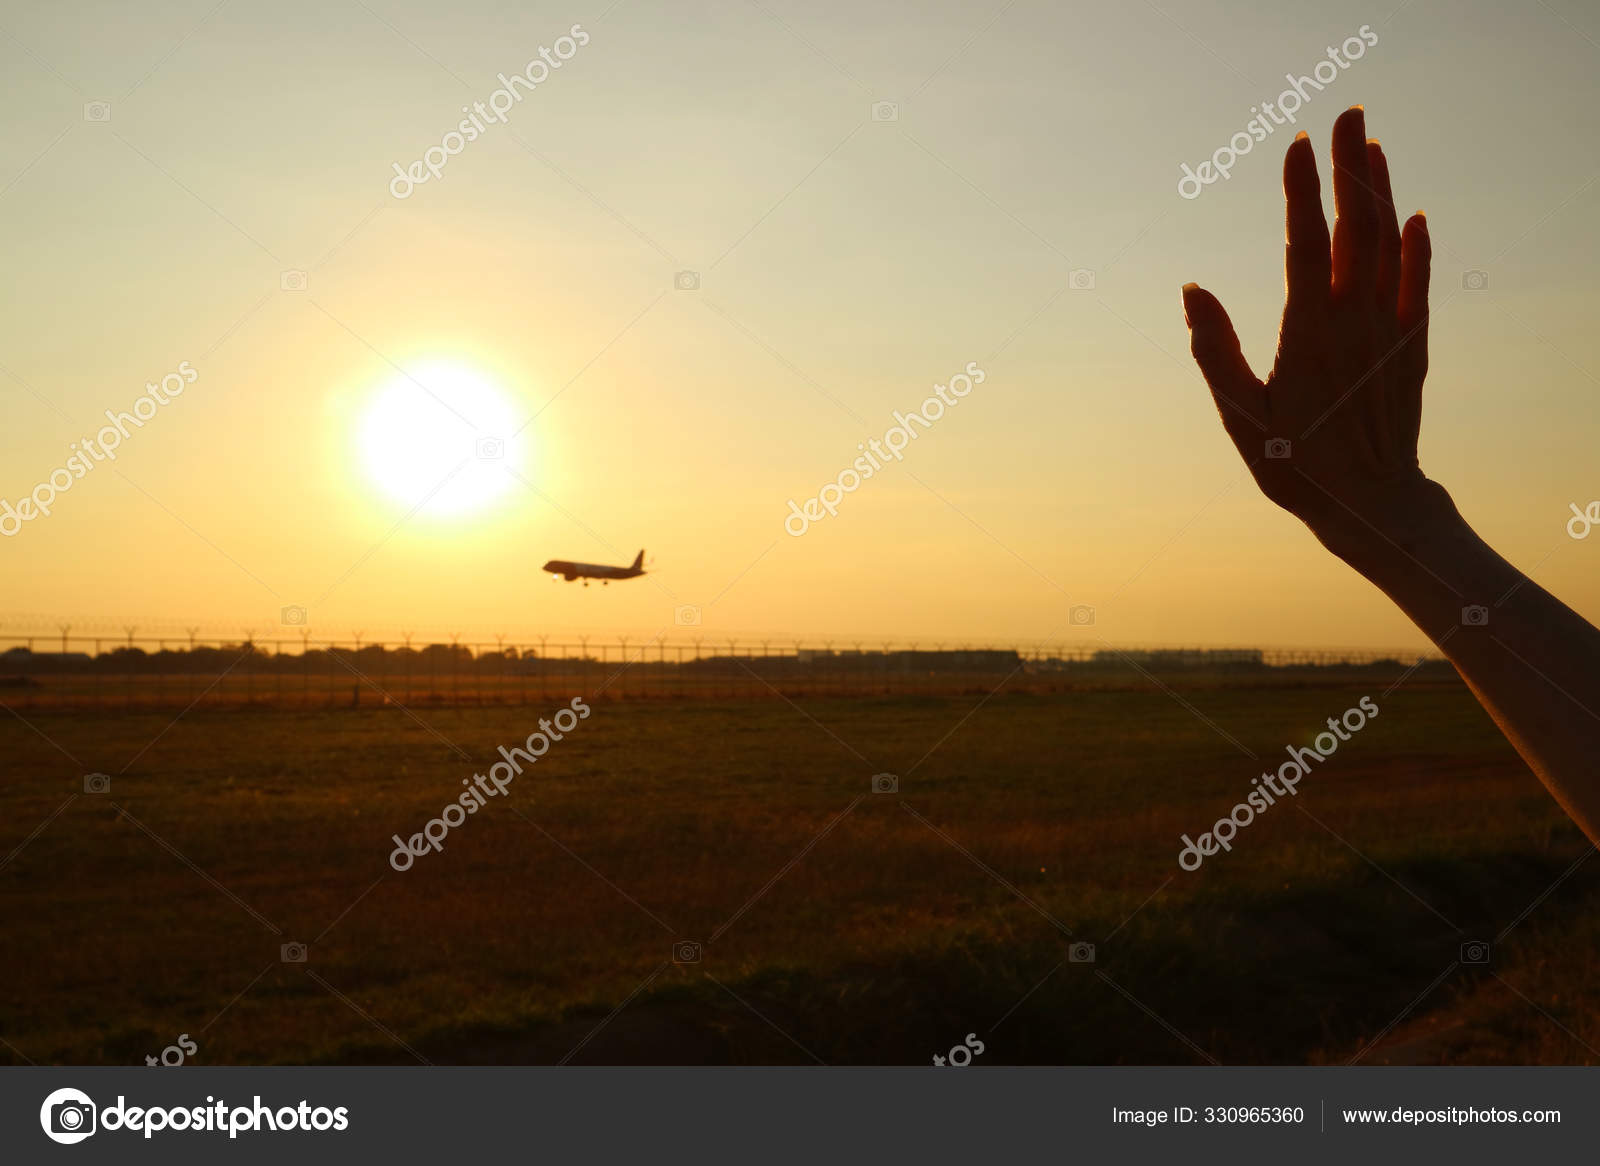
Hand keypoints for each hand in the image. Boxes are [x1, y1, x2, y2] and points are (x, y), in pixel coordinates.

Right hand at [1182, 106, 1454, 571]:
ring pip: (1389, 244)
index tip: (1297, 144)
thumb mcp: (1240, 415)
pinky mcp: (1412, 346)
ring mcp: (1389, 329)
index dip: (1301, 190)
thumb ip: (1215, 350)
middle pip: (1354, 225)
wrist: (1372, 504)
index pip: (1305, 242)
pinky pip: (1419, 283)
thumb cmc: (1296, 466)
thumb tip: (1192, 290)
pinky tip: (1414, 215)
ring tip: (1373, 146)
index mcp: (1308, 331)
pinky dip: (1417, 245)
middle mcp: (1354, 319)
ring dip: (1381, 191)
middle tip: (1345, 116)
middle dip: (1349, 166)